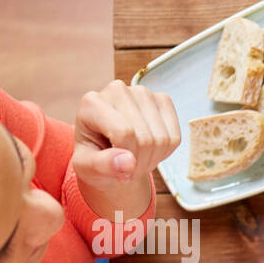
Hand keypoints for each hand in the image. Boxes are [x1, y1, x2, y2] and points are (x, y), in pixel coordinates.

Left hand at [72, 80, 179, 215]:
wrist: (107, 151)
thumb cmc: (95, 158)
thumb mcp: (88, 167)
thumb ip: (102, 166)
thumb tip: (129, 163)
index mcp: (92, 103)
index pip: (124, 133)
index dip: (127, 159)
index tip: (120, 171)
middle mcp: (117, 90)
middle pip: (145, 138)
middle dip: (141, 162)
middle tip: (129, 168)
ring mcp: (142, 93)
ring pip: (162, 139)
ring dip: (153, 158)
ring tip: (137, 159)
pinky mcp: (162, 100)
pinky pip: (175, 137)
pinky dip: (165, 151)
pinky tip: (150, 150)